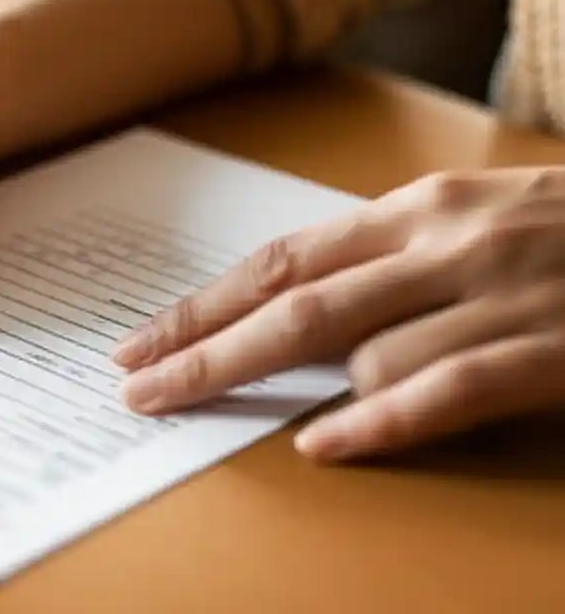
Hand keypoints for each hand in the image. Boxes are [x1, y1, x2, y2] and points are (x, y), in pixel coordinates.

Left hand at [112, 169, 564, 460]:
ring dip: (301, 393)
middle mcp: (447, 242)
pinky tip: (322, 448)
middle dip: (204, 351)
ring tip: (258, 416)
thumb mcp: (472, 220)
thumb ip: (386, 259)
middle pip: (294, 306)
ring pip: (364, 352)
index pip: (281, 260)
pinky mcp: (555, 350)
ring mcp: (501, 294)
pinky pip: (445, 391)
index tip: (141, 341)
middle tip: (136, 388)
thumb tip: (286, 308)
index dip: (203, 304)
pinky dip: (378, 423)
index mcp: (418, 209)